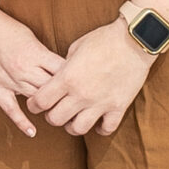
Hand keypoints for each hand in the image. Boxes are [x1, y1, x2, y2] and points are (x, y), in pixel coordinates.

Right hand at [0, 12, 64, 137]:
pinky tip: (32, 132)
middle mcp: (25, 69)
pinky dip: (22, 121)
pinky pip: (11, 109)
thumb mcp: (31, 37)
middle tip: (75, 103)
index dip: (75, 80)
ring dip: (48, 106)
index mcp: (37, 54)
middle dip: (65, 96)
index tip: (83, 85)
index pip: (63, 73)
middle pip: (53, 89)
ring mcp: (10, 80)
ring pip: (36, 99)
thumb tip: (60, 68)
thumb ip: (44, 55)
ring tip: (60, 114)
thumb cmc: (5, 27)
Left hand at [29, 19, 156, 136]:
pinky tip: (98, 121)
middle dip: (51, 116)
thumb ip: (64, 67)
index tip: (36, 103)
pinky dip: (100, 128)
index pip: (41, 101)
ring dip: (72, 126)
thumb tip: (58, 78)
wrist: (134, 40)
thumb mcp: (75, 48)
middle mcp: (81, 94)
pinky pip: (106, 129)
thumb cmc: (103, 39)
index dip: (34, 104)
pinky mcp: (118, 107)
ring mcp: (100, 103)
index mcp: (67, 78)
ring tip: (74, 118)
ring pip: (78, 129)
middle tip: (54, 110)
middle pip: (55, 119)